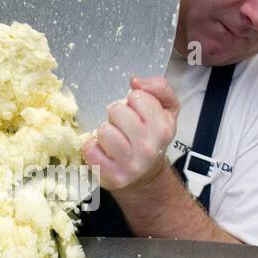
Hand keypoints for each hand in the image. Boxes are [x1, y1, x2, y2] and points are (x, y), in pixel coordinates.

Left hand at [83, 76, 179, 192]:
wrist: (146, 175)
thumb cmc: (153, 138)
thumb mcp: (167, 110)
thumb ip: (160, 88)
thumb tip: (135, 81)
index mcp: (162, 128)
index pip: (137, 97)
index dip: (134, 100)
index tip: (136, 111)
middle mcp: (148, 147)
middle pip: (117, 111)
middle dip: (117, 114)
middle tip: (122, 125)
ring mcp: (129, 164)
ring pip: (104, 131)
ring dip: (105, 131)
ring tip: (113, 137)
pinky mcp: (111, 175)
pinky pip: (90, 150)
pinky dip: (92, 146)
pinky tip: (102, 149)